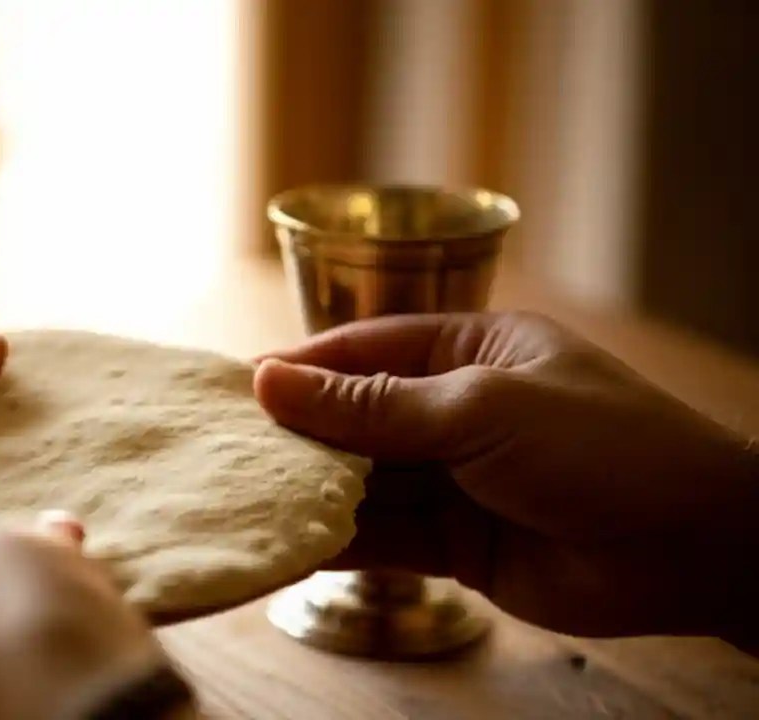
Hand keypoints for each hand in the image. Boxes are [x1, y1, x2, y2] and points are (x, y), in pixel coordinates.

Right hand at [253, 312, 758, 644]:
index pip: (371, 348)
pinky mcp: (461, 543)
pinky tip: (298, 541)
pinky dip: (346, 540)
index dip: (305, 367)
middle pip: (361, 416)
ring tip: (252, 495)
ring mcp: (460, 478)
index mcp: (475, 350)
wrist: (691, 548)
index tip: (240, 388)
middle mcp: (461, 410)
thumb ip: (372, 405)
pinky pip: (390, 536)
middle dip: (304, 433)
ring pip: (370, 480)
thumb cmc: (599, 446)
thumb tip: (272, 381)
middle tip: (232, 448)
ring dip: (318, 489)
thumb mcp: (477, 408)